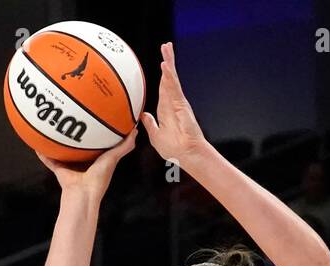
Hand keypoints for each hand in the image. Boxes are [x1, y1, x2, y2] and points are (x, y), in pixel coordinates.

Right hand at [36, 127, 137, 198]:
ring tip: (52, 128)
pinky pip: (50, 161)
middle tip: (70, 119)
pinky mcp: (60, 171)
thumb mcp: (113, 158)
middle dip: (75, 136)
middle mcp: (83, 164)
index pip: (97, 146)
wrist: (82, 193)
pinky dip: (44, 154)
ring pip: (63, 153)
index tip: (93, 121)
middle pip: (78, 147)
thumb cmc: (99, 178)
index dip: (96, 135)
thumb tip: (135, 131)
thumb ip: (124, 146)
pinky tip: (38, 143)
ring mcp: (71, 168)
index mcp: (96, 162)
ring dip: (58, 143)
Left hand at [139, 42, 208, 166]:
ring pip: (171, 78)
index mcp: (166, 109)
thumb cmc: (174, 149)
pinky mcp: (181, 104)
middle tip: (166, 46)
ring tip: (166, 47)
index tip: (162, 63)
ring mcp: (177, 102)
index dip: (162, 75)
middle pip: (168, 78)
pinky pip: (174, 87)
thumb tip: (144, 115)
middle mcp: (172, 102)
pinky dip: (169, 75)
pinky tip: (165, 64)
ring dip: (169, 62)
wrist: (185, 154)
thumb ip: (150, 124)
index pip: (163, 88)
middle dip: (167, 61)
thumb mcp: (156, 135)